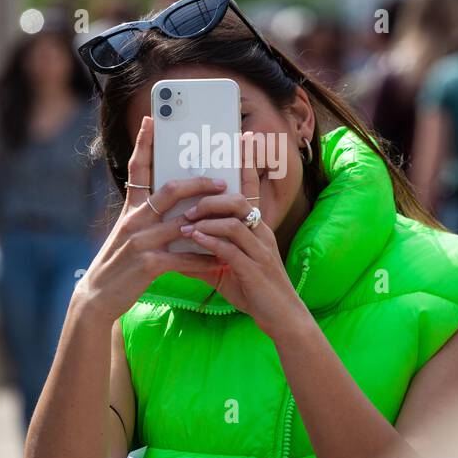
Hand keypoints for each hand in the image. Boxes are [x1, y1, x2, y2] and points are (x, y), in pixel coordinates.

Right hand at [73, 115, 227, 323]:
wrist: (97, 296)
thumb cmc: (119, 263)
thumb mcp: (128, 233)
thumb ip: (148, 217)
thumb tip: (178, 205)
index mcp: (131, 209)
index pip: (136, 169)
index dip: (144, 143)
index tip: (152, 120)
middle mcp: (134, 220)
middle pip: (170, 191)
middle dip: (199, 184)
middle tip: (222, 181)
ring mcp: (141, 242)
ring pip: (182, 223)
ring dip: (210, 221)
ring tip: (232, 217)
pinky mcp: (148, 265)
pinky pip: (183, 258)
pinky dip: (204, 258)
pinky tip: (220, 259)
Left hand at [179, 131, 311, 338]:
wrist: (281, 319)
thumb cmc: (255, 292)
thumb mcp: (226, 271)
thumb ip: (204, 258)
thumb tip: (176, 252)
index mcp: (257, 229)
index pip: (252, 191)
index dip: (248, 164)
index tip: (244, 138)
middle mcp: (261, 234)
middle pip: (241, 201)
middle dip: (213, 196)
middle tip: (190, 202)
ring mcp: (260, 251)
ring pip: (236, 222)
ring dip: (209, 218)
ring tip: (187, 221)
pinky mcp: (255, 269)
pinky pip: (232, 249)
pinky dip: (212, 242)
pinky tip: (196, 240)